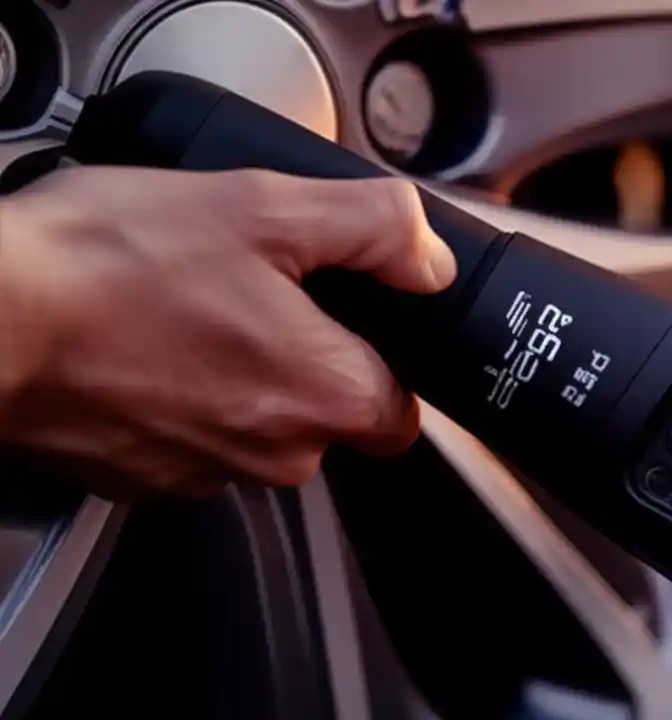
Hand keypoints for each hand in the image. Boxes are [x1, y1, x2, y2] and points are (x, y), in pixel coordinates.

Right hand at [0, 167, 454, 499]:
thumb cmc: (108, 267)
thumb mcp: (264, 207)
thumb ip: (373, 226)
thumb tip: (427, 256)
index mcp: (326, 397)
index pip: (402, 406)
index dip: (385, 355)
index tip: (354, 318)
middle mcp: (275, 452)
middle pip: (330, 413)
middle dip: (307, 354)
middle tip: (256, 287)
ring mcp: (203, 471)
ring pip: (258, 422)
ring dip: (240, 369)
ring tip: (189, 304)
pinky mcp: (141, 475)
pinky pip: (193, 432)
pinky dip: (181, 391)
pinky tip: (145, 337)